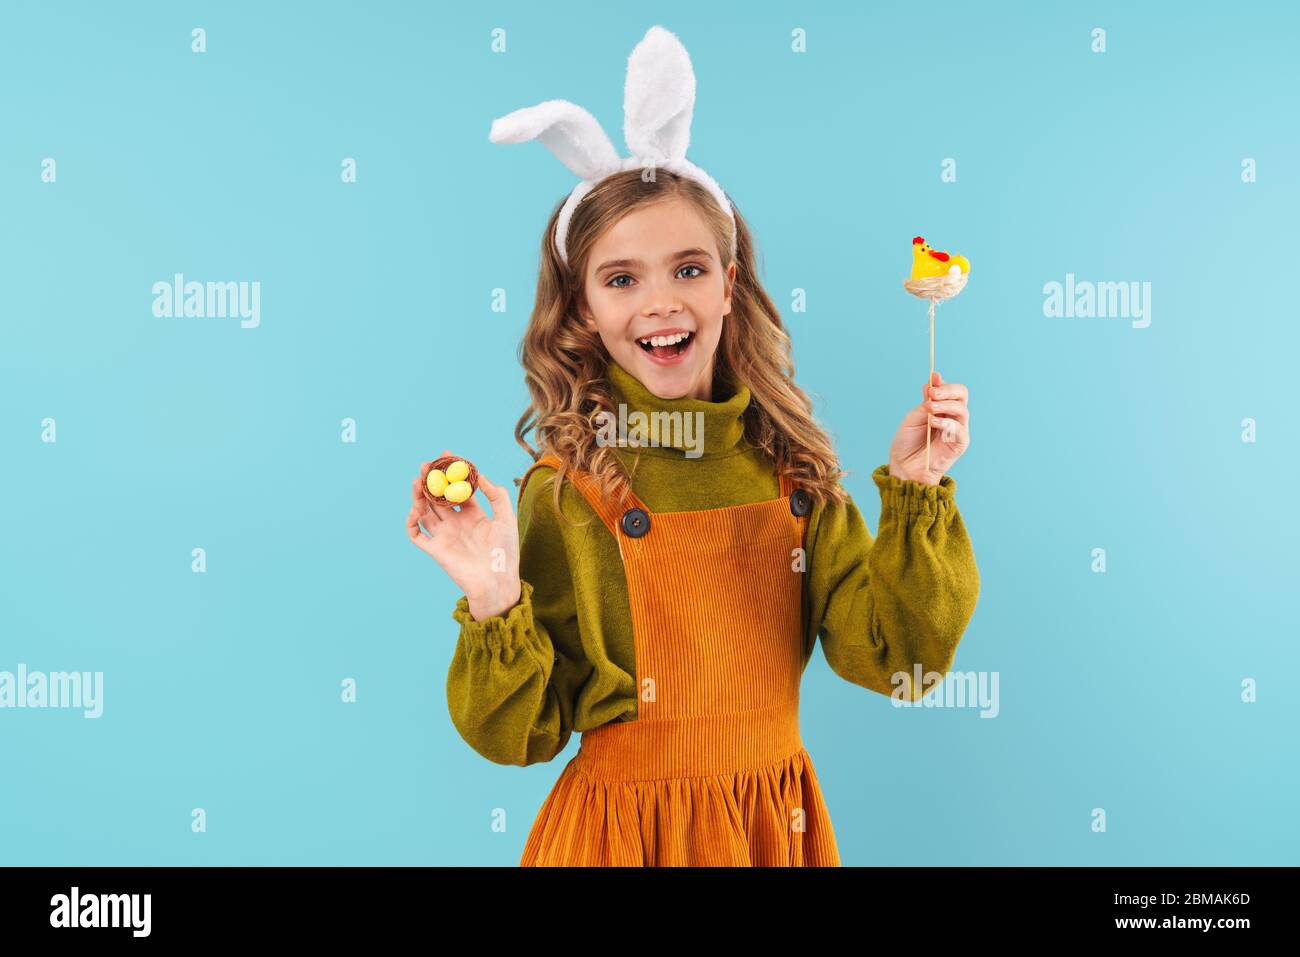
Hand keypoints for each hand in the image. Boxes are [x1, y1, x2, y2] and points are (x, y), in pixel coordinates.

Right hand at [406, 450, 521, 619]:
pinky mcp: (435, 549)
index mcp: (473, 515)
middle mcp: (456, 523)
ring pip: (425, 511)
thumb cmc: (505, 552)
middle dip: (431, 480)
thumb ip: (496, 495)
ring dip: (418, 496)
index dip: (451, 473)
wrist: (497, 580)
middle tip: (426, 464)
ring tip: (418, 480)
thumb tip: (480, 476)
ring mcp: (444, 535)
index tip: (446, 455)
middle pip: (438, 497)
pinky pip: (416, 534)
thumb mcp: (506, 518)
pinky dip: (411, 521)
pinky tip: (416, 509)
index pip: (458, 489)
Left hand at [888, 371, 970, 485]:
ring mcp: (957, 430)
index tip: (933, 376)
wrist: (905, 467)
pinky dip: (946, 423)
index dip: (943, 383)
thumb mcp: (912, 419)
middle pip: (961, 395)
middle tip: (932, 394)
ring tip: (929, 408)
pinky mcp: (960, 444)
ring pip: (962, 410)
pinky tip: (933, 422)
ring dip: (945, 406)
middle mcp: (952, 417)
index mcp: (941, 408)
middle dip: (948, 390)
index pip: (950, 390)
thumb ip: (924, 403)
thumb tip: (931, 383)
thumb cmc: (907, 444)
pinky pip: (960, 430)